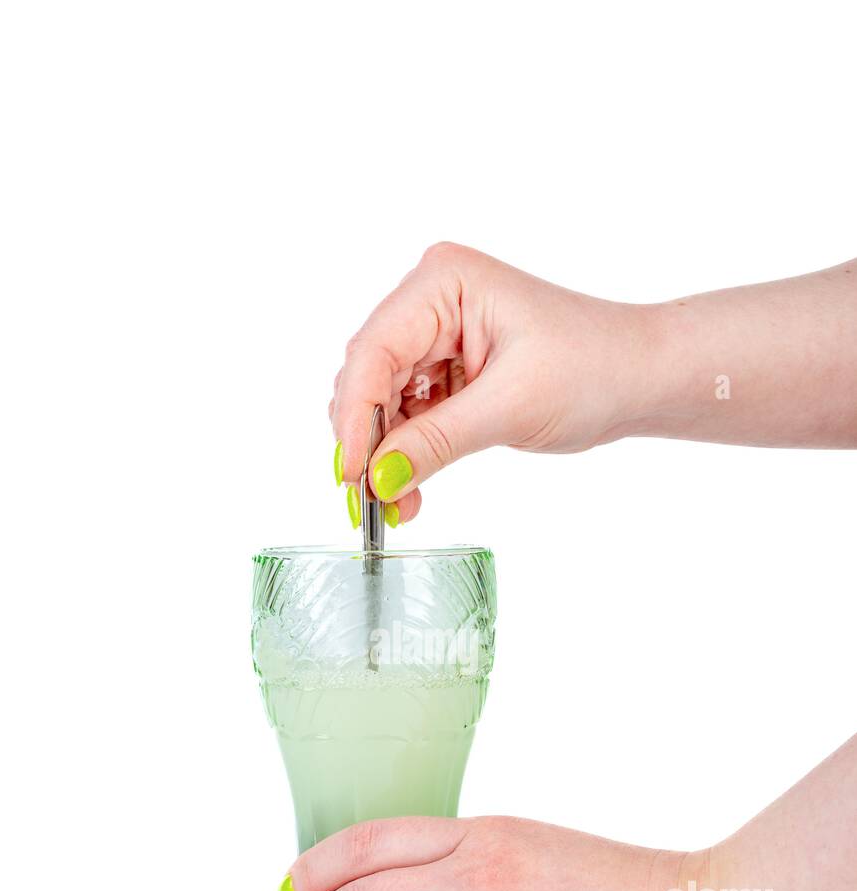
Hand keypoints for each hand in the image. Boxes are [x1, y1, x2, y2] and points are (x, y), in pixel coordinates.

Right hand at [329, 242, 651, 526]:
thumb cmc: (595, 368)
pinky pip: (408, 411)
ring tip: (397, 504)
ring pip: (383, 399)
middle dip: (366, 440)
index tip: (352, 475)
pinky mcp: (448, 365)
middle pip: (369, 374)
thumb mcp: (510, 408)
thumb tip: (378, 480)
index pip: (373, 351)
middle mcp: (432, 297)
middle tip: (369, 500)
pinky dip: (406, 451)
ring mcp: (438, 332)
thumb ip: (435, 442)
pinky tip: (411, 488)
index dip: (354, 417)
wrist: (642, 376)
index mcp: (444, 281)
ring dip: (385, 454)